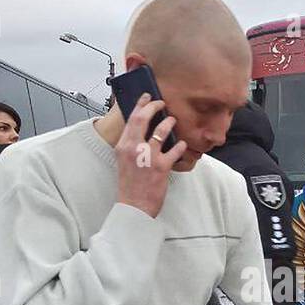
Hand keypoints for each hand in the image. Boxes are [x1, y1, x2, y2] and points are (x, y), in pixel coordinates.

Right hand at [115, 93, 187, 217]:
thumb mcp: (124, 161)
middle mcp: (134, 148)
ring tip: (173, 120)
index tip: (147, 97)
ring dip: (169, 123)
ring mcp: (148, 157)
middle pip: (143, 118)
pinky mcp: (161, 167)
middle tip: (162, 103)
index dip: (140, 105)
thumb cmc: (130, 185)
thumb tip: (140, 132)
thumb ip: (131, 145)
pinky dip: (180, 145)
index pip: (131, 119)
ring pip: (161, 131)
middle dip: (154, 107)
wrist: (134, 206)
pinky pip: (175, 150)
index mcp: (123, 146)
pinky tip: (182, 144)